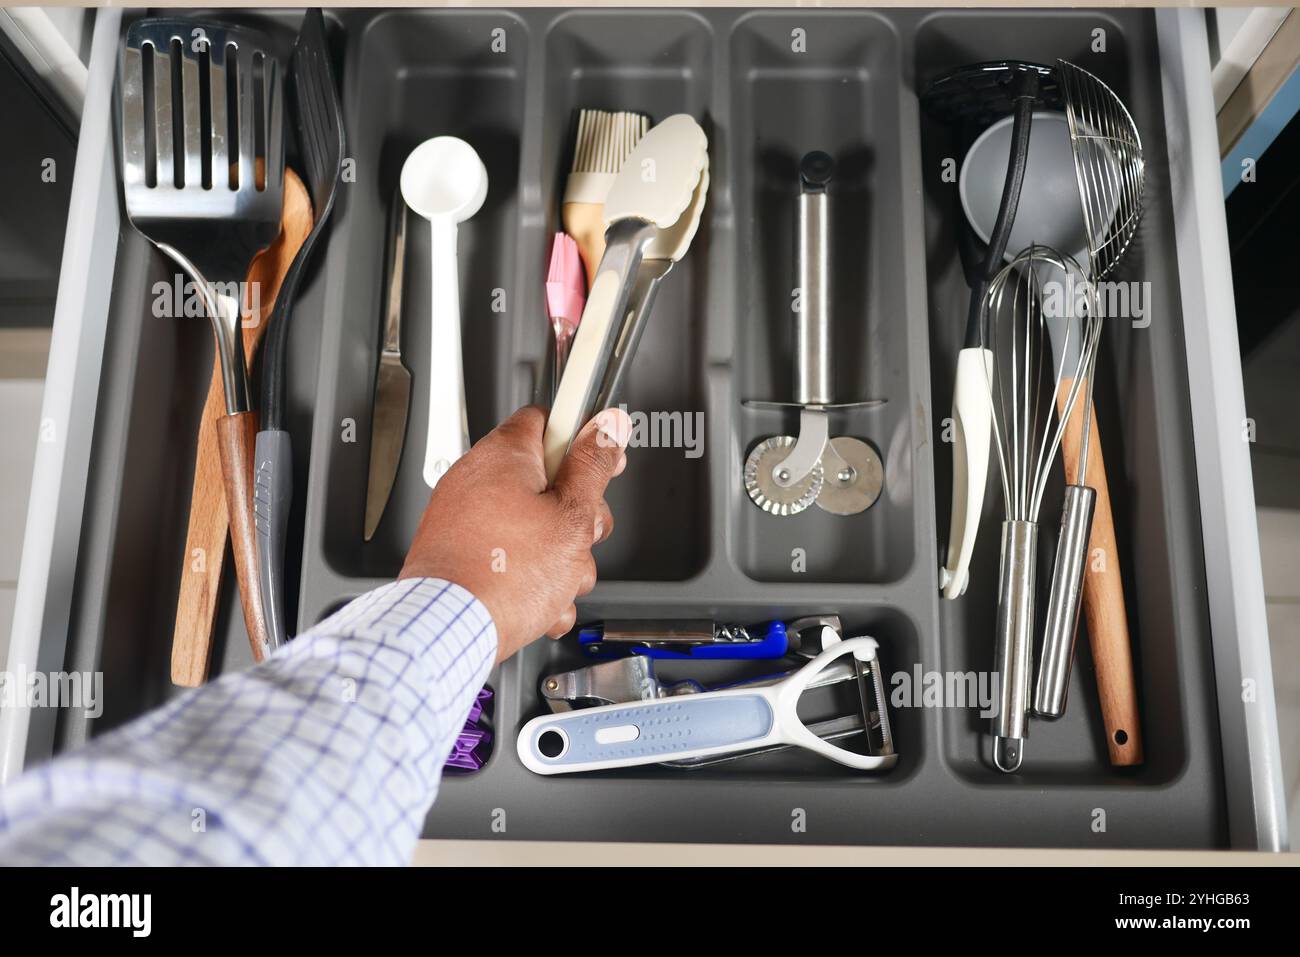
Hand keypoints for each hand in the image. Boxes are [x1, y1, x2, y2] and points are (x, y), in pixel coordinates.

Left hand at [400, 405, 629, 661]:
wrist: (451, 632)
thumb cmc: (503, 577)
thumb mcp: (571, 516)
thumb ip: (593, 467)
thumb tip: (608, 426)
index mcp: (503, 456)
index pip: (549, 420)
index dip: (583, 439)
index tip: (603, 458)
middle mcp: (476, 480)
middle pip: (548, 481)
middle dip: (577, 516)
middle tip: (581, 536)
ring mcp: (464, 520)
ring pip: (534, 528)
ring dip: (559, 558)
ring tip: (558, 581)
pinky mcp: (458, 556)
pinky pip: (509, 558)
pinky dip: (529, 580)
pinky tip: (539, 601)